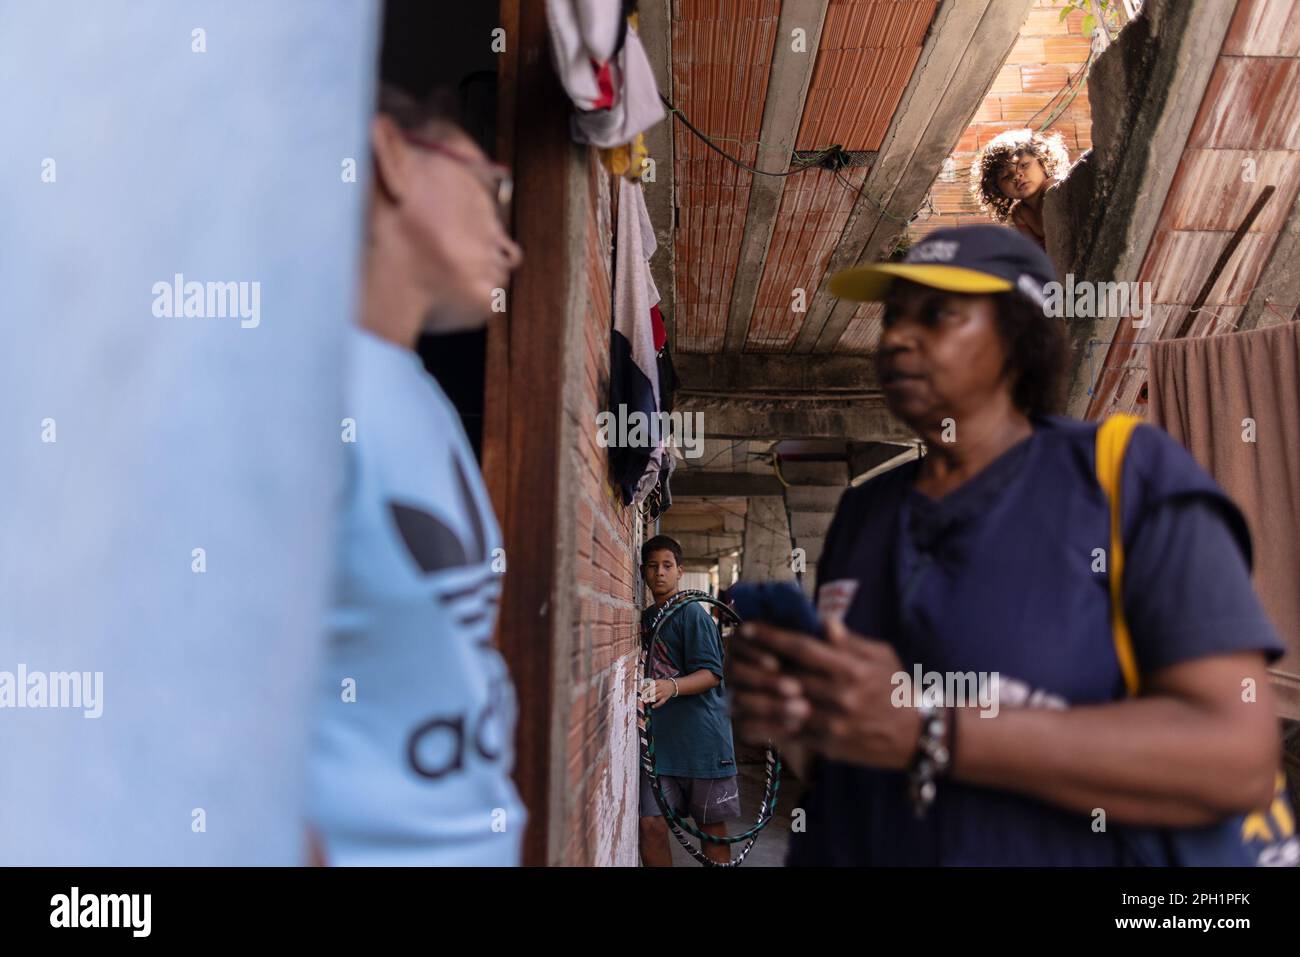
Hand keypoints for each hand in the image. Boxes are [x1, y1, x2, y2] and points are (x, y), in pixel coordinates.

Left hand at [640, 677, 675, 708]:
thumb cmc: (662, 684)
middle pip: (654, 691)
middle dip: (647, 694)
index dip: (645, 687)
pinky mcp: (665, 698)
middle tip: (642, 696)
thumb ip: (650, 684)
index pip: (651, 685)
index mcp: (658, 682)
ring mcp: (663, 693)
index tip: (641, 690)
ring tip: (645, 701)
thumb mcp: (657, 681)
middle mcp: (661, 688)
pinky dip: (657, 705)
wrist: (673, 686)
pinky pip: (661, 702)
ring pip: (657, 697)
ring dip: (650, 699)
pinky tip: (652, 706)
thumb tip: (642, 687)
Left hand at [739, 618, 921, 769]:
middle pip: (786, 676)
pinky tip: (747, 719)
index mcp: (851, 669)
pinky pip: (791, 735)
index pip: (803, 648)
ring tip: (730, 690)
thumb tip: (824, 620)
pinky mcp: (828, 745)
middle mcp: (839, 695)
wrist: (918, 735)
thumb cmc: (897, 688)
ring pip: (782, 709)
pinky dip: (767, 727)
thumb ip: (849, 641)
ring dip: (753, 699)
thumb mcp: (880, 656)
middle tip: (732, 654)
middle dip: (755, 664)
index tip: (749, 628)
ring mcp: (832, 723)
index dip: (772, 636)